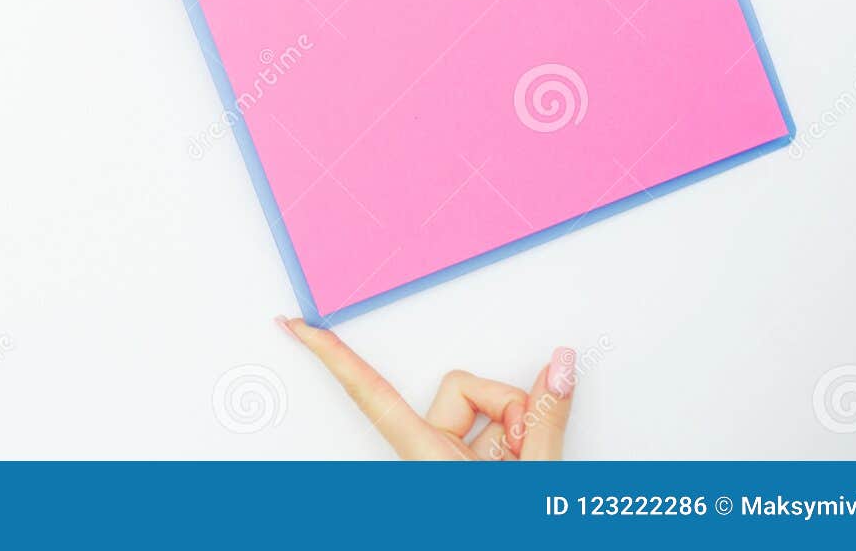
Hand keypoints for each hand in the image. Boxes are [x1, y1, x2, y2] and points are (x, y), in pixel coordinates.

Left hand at [276, 316, 577, 458]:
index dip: (331, 357)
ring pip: (478, 407)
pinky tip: (524, 460)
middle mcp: (426, 454)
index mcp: (426, 458)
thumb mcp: (535, 477)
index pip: (370, 393)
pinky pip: (487, 428)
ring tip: (525, 464)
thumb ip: (546, 418)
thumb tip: (558, 365)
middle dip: (506, 406)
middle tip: (526, 449)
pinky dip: (513, 440)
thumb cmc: (510, 537)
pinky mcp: (459, 462)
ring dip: (512, 428)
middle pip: (460, 388)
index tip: (296, 327)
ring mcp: (442, 458)